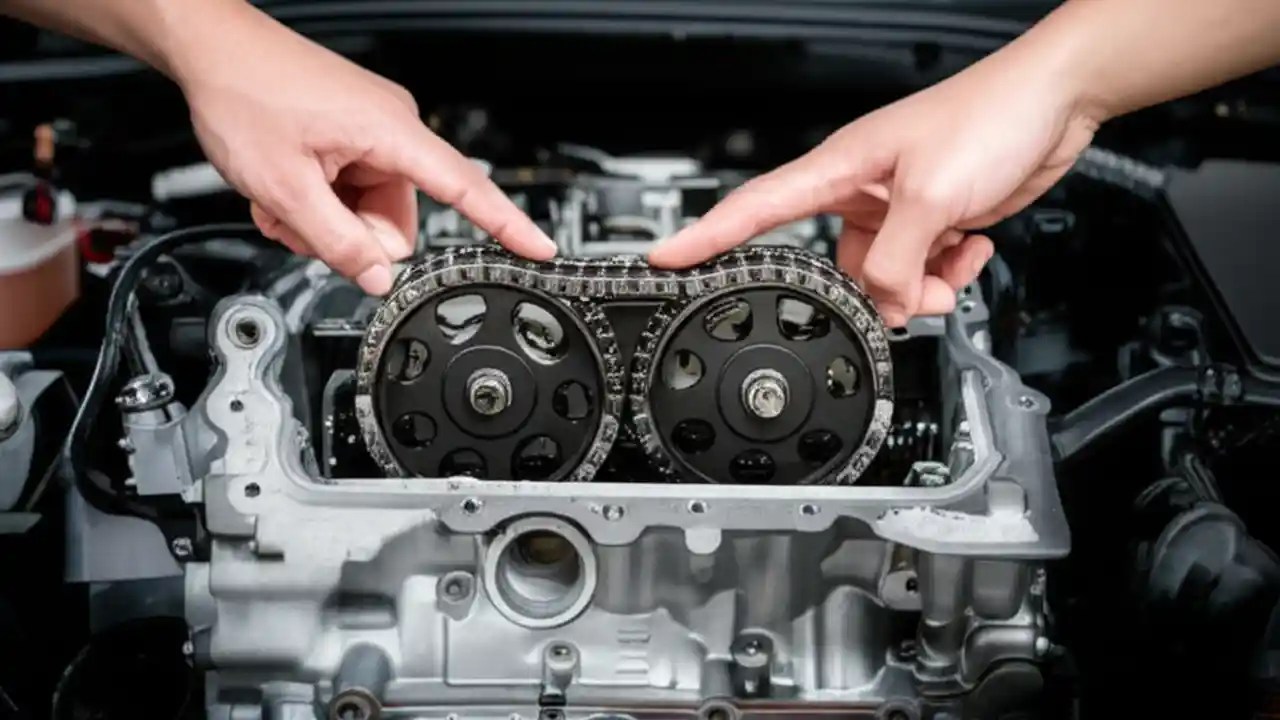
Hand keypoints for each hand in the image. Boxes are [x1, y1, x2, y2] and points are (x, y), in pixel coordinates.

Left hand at [172, 3, 555, 294]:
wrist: (209, 49)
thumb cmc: (244, 92)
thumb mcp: (284, 187)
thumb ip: (336, 243)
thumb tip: (376, 279)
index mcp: (391, 133)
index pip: (467, 188)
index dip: (506, 225)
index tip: (540, 249)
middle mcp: (392, 128)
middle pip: (396, 221)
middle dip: (348, 234)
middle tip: (300, 219)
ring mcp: (370, 131)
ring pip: (368, 212)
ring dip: (324, 219)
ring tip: (282, 199)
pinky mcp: (350, 133)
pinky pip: (350, 190)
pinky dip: (317, 200)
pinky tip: (284, 187)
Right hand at [647, 41, 1099, 326]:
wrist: (1056, 102)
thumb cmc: (990, 116)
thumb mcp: (932, 196)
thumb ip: (894, 261)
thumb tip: (883, 303)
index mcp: (838, 168)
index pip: (754, 208)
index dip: (706, 238)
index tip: (665, 260)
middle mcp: (859, 190)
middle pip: (835, 267)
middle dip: (875, 291)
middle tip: (908, 290)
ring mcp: (895, 207)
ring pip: (884, 278)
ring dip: (921, 286)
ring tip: (952, 262)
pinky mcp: (930, 220)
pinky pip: (922, 270)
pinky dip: (949, 271)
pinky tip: (970, 247)